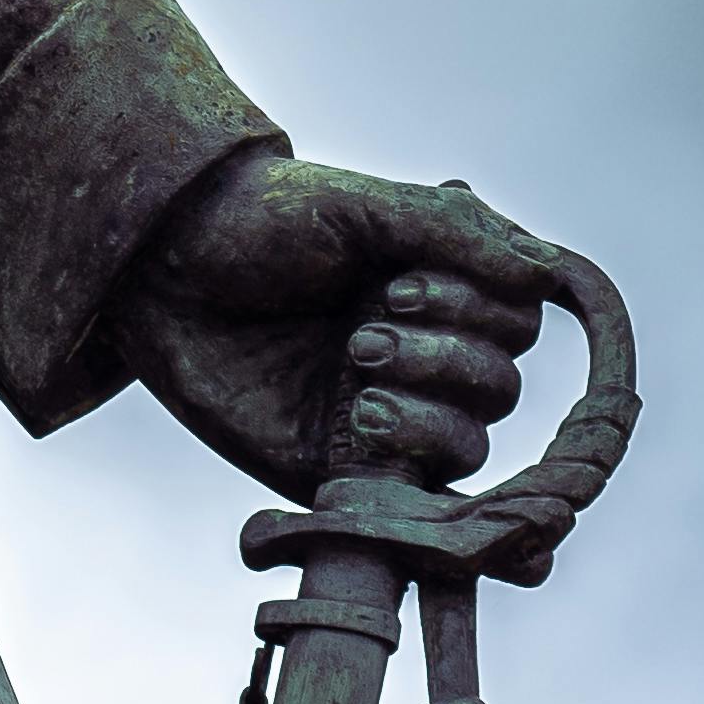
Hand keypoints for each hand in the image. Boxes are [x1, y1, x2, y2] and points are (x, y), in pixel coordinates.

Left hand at [110, 149, 566, 500]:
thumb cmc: (255, 221)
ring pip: (472, 441)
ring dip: (429, 415)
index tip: (398, 283)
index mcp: (435, 284)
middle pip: (500, 384)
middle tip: (363, 334)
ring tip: (356, 380)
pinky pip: (418, 498)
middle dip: (445, 358)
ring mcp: (384, 412)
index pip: (518, 317)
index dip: (478, 308)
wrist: (154, 265)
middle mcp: (421, 349)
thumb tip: (548, 273)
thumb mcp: (360, 205)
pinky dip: (432, 487)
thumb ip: (456, 234)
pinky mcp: (340, 467)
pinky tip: (391, 447)